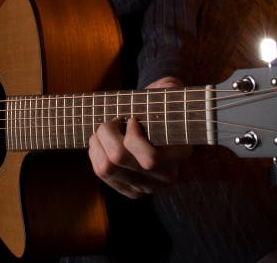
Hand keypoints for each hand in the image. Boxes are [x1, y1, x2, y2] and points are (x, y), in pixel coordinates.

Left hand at [87, 77, 193, 198]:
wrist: (161, 118)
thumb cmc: (162, 101)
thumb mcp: (168, 91)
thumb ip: (167, 89)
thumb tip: (165, 87)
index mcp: (181, 152)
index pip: (150, 160)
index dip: (133, 138)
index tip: (132, 119)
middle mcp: (166, 175)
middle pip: (119, 159)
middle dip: (107, 132)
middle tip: (113, 120)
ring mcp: (148, 187)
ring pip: (106, 168)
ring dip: (97, 143)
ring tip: (104, 129)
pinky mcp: (131, 190)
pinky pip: (102, 174)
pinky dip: (95, 153)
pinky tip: (101, 142)